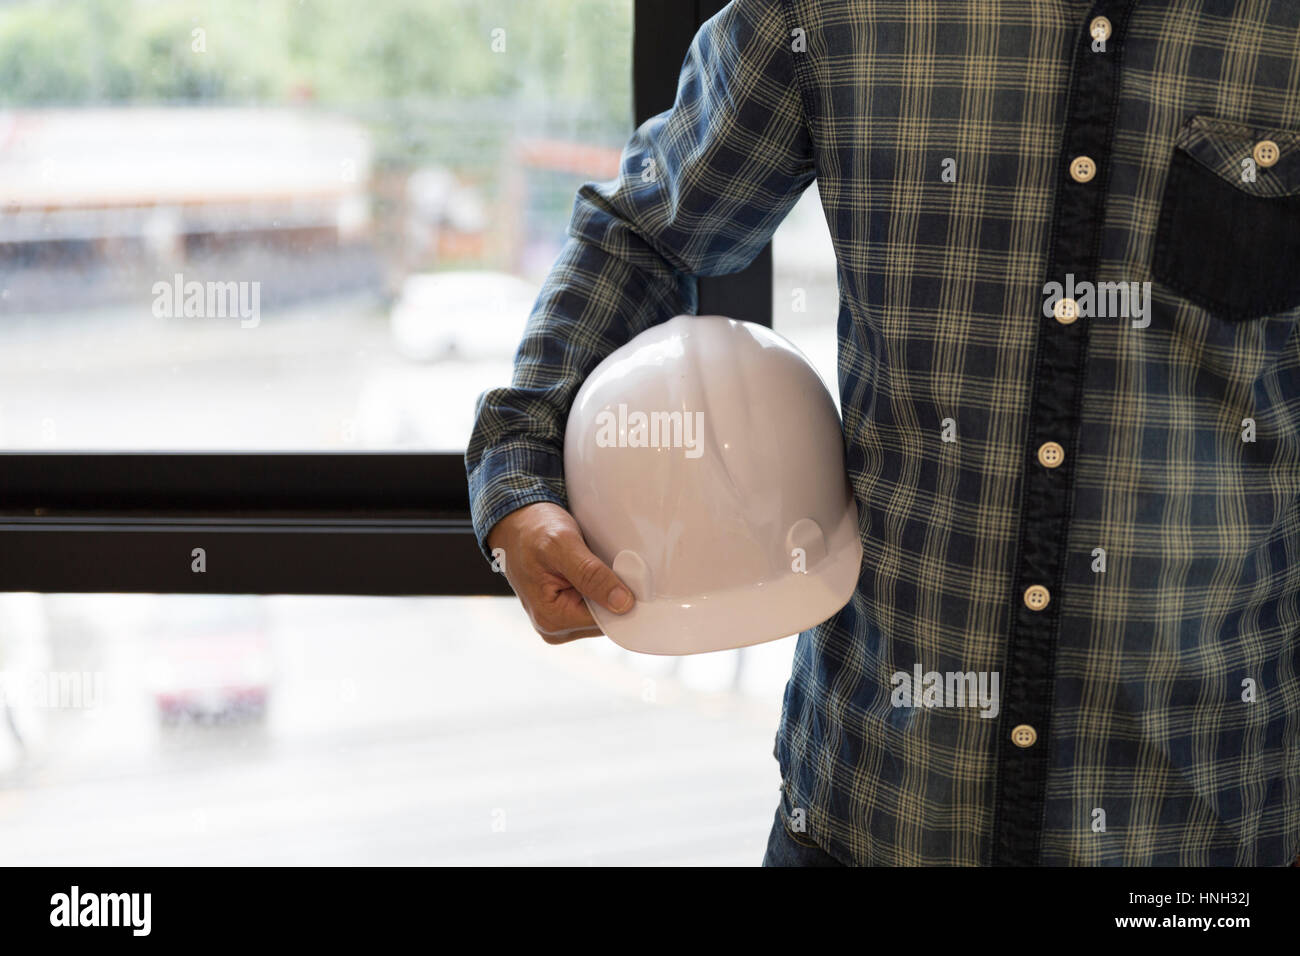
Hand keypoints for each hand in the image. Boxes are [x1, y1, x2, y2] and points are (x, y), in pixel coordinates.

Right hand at [486, 502, 633, 642]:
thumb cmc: (533, 531)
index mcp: (551, 619)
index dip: (625, 598)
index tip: (633, 573)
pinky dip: (602, 587)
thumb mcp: (561, 545)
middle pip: (607, 620)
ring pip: (604, 612)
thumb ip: (591, 574)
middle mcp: (554, 628)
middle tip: (615, 562)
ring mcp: (560, 622)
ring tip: (598, 563)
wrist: (516, 524)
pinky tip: (595, 571)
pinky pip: (596, 605)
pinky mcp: (566, 611)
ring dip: (609, 589)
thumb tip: (622, 603)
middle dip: (617, 593)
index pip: (607, 620)